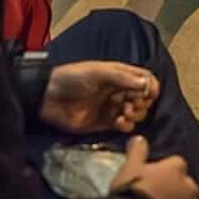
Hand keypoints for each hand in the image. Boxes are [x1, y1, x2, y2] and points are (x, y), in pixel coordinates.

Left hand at [39, 61, 158, 134]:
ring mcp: (113, 107)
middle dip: (143, 103)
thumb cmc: (72, 78)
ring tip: (125, 114)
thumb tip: (147, 84)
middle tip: (131, 104)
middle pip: (144, 98)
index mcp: (119, 75)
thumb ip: (123, 78)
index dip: (150, 87)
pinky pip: (124, 126)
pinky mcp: (105, 123)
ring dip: (136, 115)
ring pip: (136, 113)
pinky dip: (126, 125)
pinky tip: (119, 122)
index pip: (145, 80)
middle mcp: (119, 90)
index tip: (148, 93)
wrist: (48, 97)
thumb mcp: (98, 73)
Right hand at [111, 136, 198, 198]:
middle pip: (185, 184)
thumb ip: (137, 152)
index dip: (164, 172)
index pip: (175, 164)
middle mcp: (189, 185)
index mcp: (176, 167)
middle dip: (175, 189)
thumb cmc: (132, 192)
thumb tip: (140, 138)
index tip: (153, 179)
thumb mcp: (129, 168)